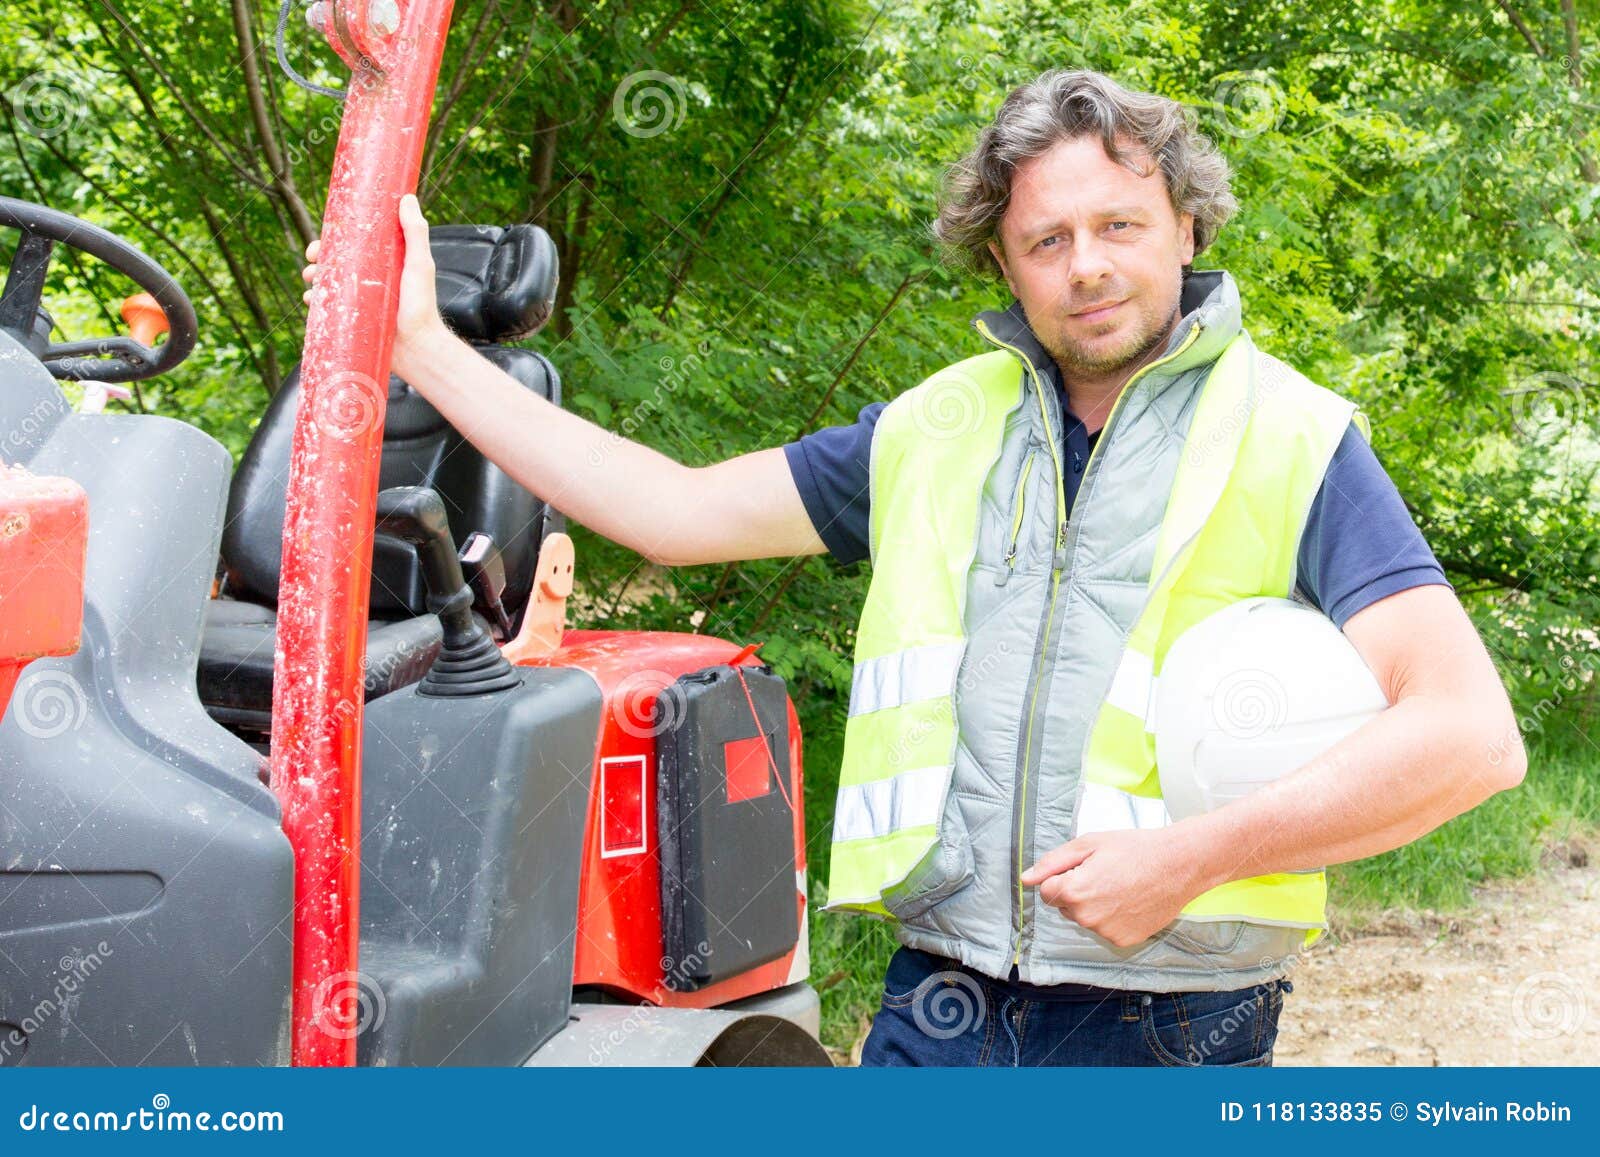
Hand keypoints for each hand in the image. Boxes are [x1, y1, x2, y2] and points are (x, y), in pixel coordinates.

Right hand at [300, 193, 446, 380]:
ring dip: (313, 280)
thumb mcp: (419, 265)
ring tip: (309, 283)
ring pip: (329, 285)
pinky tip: (310, 301)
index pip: (354, 245)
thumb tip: (406, 198)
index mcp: (384, 264)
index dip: (335, 240)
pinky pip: (328, 309)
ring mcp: (361, 301)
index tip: (323, 238)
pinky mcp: (354, 320)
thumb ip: (415, 233)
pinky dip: (315, 303)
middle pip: (337, 264)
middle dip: (318, 260)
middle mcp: (371, 280)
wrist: (418, 349)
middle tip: (311, 261)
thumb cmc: (421, 306)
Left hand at [1019, 828, 1208, 947]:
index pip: (1047, 891)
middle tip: (1106, 874)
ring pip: (1086, 919)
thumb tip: (1026, 879)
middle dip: (1077, 892)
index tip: (1085, 867)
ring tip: (1121, 886)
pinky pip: (1105, 929)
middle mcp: (1086, 917)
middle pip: (1065, 907)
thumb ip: (1053, 863)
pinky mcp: (1123, 941)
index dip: (1063, 876)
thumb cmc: (1133, 849)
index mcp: (1074, 891)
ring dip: (1095, 905)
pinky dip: (1113, 918)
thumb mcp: (1088, 844)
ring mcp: (1106, 932)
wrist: (1178, 865)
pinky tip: (1130, 901)